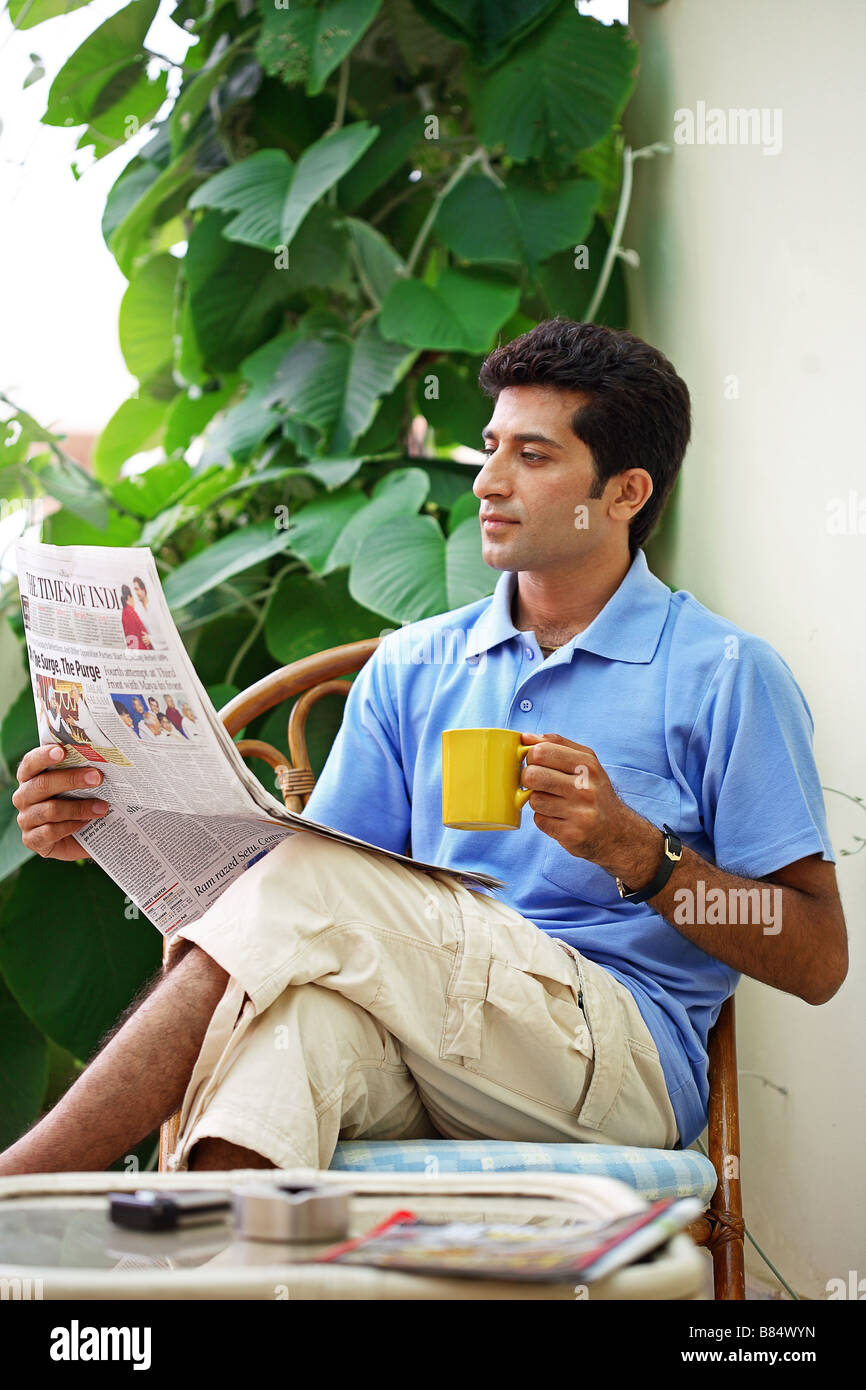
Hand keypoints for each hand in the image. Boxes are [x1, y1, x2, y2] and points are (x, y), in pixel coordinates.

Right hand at [12, 745, 106, 860]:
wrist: (78, 838)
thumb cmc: (77, 803)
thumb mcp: (78, 786)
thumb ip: (81, 771)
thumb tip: (103, 759)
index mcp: (29, 778)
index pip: (30, 762)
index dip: (43, 756)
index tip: (62, 751)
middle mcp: (23, 797)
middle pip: (42, 785)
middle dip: (71, 779)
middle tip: (97, 777)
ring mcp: (26, 819)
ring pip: (50, 810)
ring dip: (79, 808)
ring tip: (102, 807)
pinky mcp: (32, 839)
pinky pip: (51, 831)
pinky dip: (72, 826)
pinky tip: (87, 823)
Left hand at [520, 732, 661, 882]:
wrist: (617, 830)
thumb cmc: (594, 790)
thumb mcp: (585, 761)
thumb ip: (556, 744)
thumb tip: (525, 737)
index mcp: (587, 764)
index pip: (540, 751)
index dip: (531, 757)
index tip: (537, 763)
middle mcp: (585, 788)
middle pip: (531, 775)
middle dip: (529, 779)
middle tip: (538, 782)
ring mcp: (579, 813)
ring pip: (534, 800)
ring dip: (538, 801)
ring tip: (554, 801)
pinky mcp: (571, 834)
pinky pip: (539, 821)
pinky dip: (544, 819)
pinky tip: (559, 817)